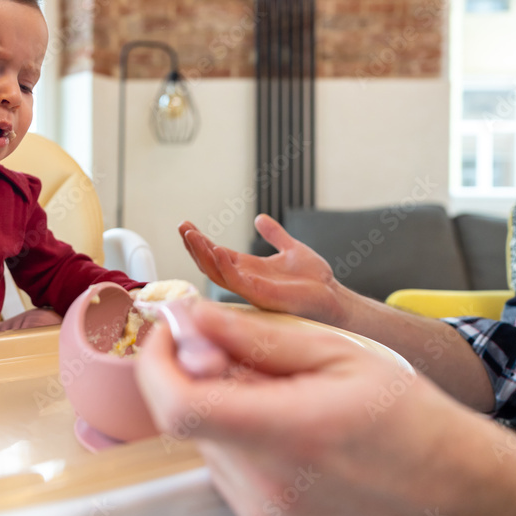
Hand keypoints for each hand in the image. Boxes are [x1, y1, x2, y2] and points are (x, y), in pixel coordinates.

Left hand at [136, 303, 515, 515]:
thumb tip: (192, 315)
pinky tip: (278, 419)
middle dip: (194, 371)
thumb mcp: (334, 350)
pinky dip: (233, 430)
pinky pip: (221, 461)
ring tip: (275, 389)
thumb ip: (254, 334)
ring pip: (200, 437)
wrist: (446, 483)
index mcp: (288, 433)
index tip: (172, 329)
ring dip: (217, 401)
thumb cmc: (404, 414)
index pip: (179, 405)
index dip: (158, 360)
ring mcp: (261, 510)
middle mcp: (266, 483)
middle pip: (185, 416)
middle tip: (239, 348)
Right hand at [178, 214, 349, 326]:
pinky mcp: (261, 297)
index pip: (215, 255)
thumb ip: (274, 235)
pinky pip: (237, 282)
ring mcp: (250, 290)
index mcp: (248, 269)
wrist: (333, 296)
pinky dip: (225, 267)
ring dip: (202, 254)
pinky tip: (217, 250)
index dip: (200, 242)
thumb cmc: (314, 280)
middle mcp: (245, 281)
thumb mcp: (291, 249)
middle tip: (182, 227)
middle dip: (194, 246)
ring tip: (191, 235)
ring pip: (217, 274)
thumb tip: (260, 218)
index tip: (186, 225)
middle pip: (209, 265)